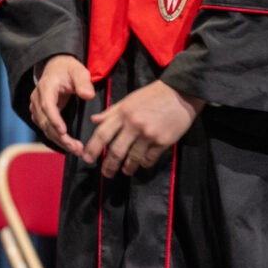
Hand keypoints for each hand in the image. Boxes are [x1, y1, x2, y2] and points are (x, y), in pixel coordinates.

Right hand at [29, 54, 93, 156]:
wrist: (56, 67)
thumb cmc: (68, 69)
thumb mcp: (79, 71)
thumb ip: (83, 82)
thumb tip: (88, 96)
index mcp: (46, 87)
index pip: (47, 106)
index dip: (54, 120)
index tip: (64, 132)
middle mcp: (37, 98)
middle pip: (45, 121)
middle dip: (60, 137)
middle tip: (77, 148)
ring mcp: (37, 106)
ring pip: (44, 127)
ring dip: (58, 140)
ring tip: (76, 149)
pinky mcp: (40, 113)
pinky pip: (45, 128)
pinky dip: (55, 138)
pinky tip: (68, 145)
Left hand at [82, 79, 203, 176]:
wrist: (180, 94)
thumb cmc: (152, 95)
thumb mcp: (128, 100)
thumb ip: (111, 112)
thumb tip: (94, 120)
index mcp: (122, 114)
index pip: (103, 134)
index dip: (93, 148)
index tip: (87, 158)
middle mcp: (133, 125)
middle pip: (117, 150)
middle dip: (109, 164)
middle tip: (106, 173)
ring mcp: (149, 134)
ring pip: (134, 157)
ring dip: (128, 167)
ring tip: (125, 171)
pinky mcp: (163, 141)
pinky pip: (150, 158)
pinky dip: (144, 163)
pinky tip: (142, 164)